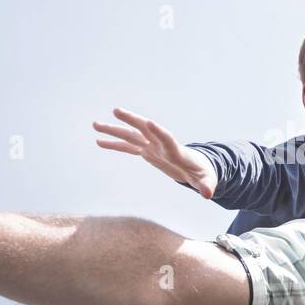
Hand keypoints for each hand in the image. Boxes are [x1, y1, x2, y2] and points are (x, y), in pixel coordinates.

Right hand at [93, 108, 217, 198]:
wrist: (197, 167)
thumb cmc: (203, 173)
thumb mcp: (207, 181)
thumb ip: (207, 185)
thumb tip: (209, 193)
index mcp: (176, 151)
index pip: (167, 139)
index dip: (159, 132)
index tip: (148, 122)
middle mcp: (162, 145)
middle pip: (145, 130)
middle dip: (132, 120)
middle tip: (117, 110)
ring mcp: (152, 147)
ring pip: (131, 136)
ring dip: (114, 130)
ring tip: (95, 124)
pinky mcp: (146, 152)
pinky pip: (128, 147)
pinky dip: (114, 145)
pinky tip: (99, 141)